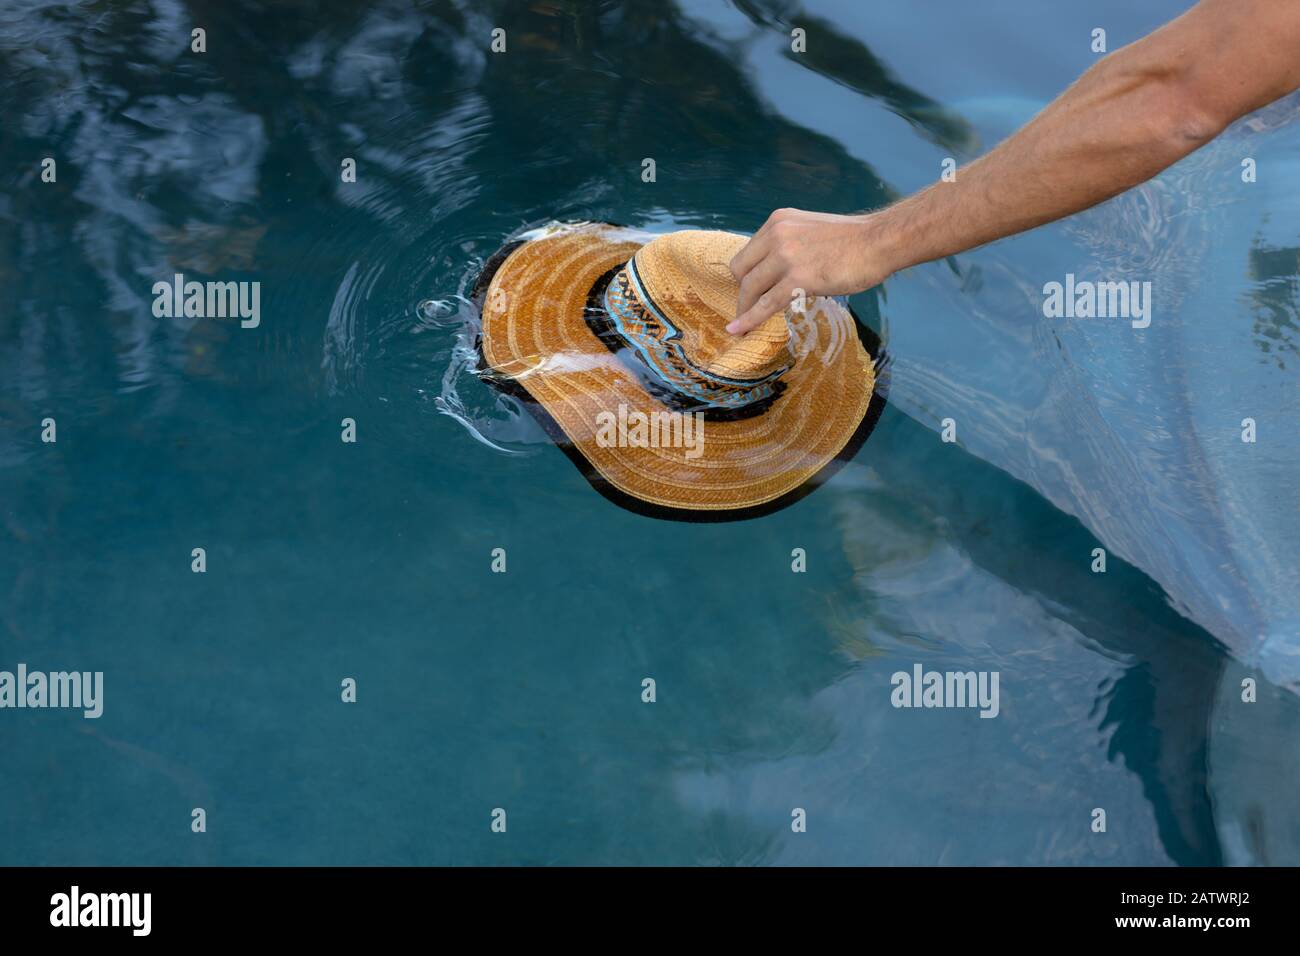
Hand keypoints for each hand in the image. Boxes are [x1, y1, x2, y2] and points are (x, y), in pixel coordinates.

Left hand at [727, 208, 895, 333]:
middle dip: (742, 292)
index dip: (746, 274)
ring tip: (744, 326)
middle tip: (750, 308)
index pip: (748, 252)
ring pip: (750, 288)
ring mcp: (785, 256)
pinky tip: (738, 331)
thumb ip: (789, 244)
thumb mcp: (810, 231)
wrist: (879, 241)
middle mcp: (777, 235)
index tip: (750, 291)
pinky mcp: (797, 279)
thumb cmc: (853, 240)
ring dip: (745, 309)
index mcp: (778, 221)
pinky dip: (749, 320)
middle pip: (741, 270)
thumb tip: (777, 269)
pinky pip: (764, 304)